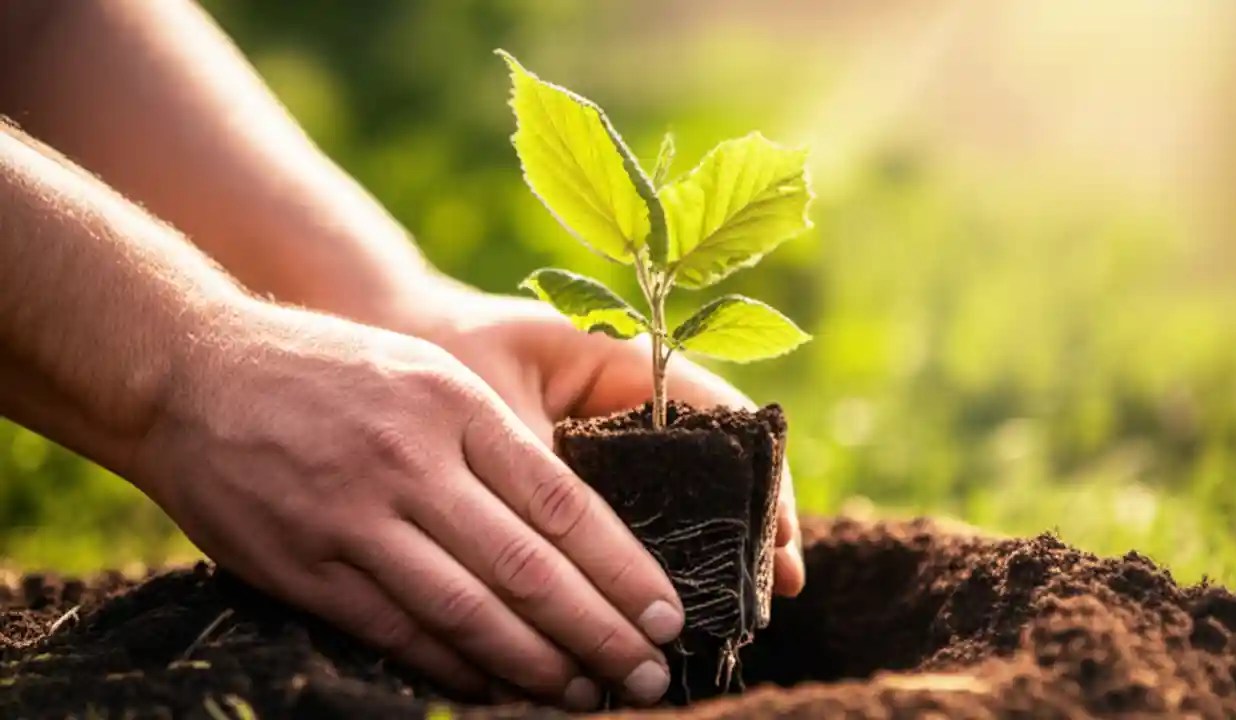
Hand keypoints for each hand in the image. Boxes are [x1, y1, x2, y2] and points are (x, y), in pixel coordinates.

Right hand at [128, 300, 684, 707]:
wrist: (192, 373)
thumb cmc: (328, 369)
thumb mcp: (425, 374)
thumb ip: (493, 442)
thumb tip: (571, 530)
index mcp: (454, 406)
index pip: (563, 504)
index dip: (623, 569)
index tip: (666, 614)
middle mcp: (411, 462)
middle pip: (528, 568)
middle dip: (600, 632)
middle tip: (650, 675)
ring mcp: (353, 519)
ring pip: (467, 612)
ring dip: (536, 665)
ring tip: (587, 693)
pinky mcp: (303, 566)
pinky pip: (396, 633)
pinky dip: (455, 668)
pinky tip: (497, 689)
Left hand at [403, 287, 804, 597]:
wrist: (404, 333)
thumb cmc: (451, 354)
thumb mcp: (496, 405)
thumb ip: (547, 469)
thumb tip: (590, 550)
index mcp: (626, 358)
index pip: (720, 413)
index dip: (761, 476)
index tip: (781, 537)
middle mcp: (635, 394)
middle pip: (718, 459)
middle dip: (750, 522)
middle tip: (778, 588)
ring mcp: (618, 430)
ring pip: (685, 489)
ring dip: (712, 542)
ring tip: (743, 604)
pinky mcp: (593, 463)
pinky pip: (642, 506)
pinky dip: (659, 549)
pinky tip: (673, 595)